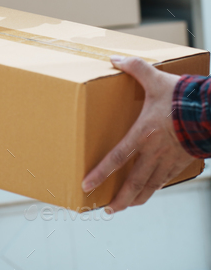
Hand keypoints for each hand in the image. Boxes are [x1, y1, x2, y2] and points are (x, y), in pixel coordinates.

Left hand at [82, 56, 191, 211]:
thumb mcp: (154, 78)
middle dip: (119, 199)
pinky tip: (149, 192)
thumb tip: (114, 59)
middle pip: (133, 183)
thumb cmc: (182, 97)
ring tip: (124, 208)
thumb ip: (134, 67)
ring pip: (150, 187)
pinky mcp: (181, 162)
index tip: (87, 186)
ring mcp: (169, 160)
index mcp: (143, 134)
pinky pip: (165, 181)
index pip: (116, 158)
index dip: (100, 174)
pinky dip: (154, 189)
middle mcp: (154, 152)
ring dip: (136, 199)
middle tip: (107, 211)